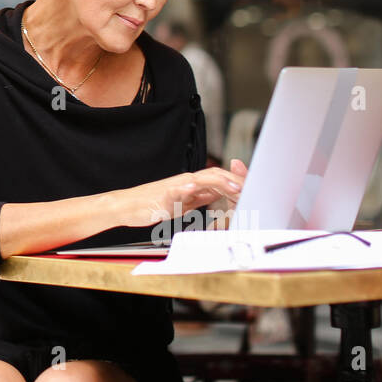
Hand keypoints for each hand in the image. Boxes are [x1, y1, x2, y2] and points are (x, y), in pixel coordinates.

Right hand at [113, 160, 246, 227]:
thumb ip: (199, 196)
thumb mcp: (182, 201)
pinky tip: (194, 187)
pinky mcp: (162, 195)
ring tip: (236, 186)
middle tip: (254, 186)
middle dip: (236, 180)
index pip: (219, 179)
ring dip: (220, 182)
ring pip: (201, 179)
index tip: (255, 187)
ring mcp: (174, 187)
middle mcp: (186, 181)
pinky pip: (176, 190)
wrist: (126, 206)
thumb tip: (218, 193)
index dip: (237, 181)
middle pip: (215, 175)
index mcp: (192, 184)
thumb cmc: (152, 204)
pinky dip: (186, 188)